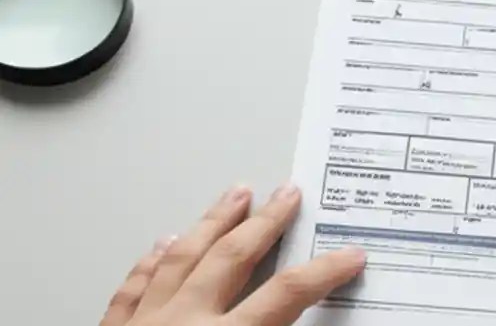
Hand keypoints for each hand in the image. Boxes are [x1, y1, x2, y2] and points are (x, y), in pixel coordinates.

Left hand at [101, 185, 364, 325]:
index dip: (324, 272)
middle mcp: (184, 324)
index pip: (288, 296)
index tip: (349, 257)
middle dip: (266, 222)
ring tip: (233, 195)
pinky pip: (134, 287)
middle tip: (288, 195)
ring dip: (212, 222)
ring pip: (182, 256)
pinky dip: (150, 262)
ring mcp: (144, 325)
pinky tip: (161, 244)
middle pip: (234, 258)